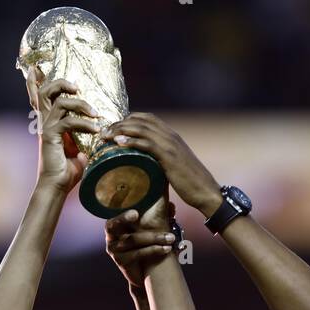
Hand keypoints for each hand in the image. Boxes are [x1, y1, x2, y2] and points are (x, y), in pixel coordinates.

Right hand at [26, 67, 98, 193]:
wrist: (57, 186)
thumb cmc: (68, 169)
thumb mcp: (78, 146)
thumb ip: (82, 133)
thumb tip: (99, 127)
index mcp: (49, 121)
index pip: (37, 97)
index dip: (34, 81)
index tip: (35, 68)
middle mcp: (45, 121)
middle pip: (45, 91)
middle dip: (61, 83)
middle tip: (78, 87)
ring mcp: (47, 128)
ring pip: (60, 102)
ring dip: (81, 104)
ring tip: (96, 114)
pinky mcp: (51, 136)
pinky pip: (68, 121)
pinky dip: (84, 124)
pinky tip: (95, 131)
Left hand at [100, 113, 221, 215]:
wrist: (205, 191)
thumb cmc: (190, 182)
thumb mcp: (173, 165)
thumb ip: (160, 159)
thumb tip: (145, 164)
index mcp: (171, 135)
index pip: (146, 118)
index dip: (128, 120)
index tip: (113, 128)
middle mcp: (170, 135)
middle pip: (140, 120)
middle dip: (120, 123)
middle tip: (103, 132)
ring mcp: (170, 144)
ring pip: (141, 129)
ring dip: (121, 130)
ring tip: (106, 136)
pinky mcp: (169, 156)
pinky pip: (147, 144)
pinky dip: (132, 141)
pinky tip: (119, 142)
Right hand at [105, 194, 176, 286]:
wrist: (143, 271)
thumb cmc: (147, 243)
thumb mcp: (150, 226)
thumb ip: (158, 213)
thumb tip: (172, 205)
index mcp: (116, 222)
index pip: (115, 212)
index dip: (122, 212)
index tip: (135, 212)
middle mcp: (111, 235)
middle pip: (114, 225)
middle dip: (124, 218)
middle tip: (137, 214)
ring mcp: (114, 249)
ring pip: (131, 240)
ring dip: (153, 238)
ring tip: (170, 237)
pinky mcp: (121, 261)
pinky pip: (137, 253)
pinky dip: (153, 250)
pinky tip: (166, 249)